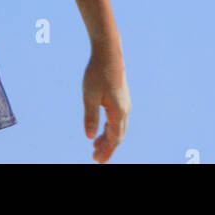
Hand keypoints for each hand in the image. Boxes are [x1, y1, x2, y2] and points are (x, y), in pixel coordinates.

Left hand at [83, 48, 129, 162]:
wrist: (108, 52)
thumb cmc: (97, 73)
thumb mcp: (89, 95)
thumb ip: (90, 117)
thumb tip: (89, 137)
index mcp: (118, 112)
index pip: (114, 139)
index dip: (107, 152)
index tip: (98, 162)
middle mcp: (124, 109)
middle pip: (117, 136)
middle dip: (108, 148)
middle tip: (96, 158)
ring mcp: (124, 103)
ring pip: (118, 127)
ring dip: (108, 138)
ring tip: (96, 146)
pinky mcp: (121, 97)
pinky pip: (117, 119)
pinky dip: (109, 128)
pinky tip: (101, 129)